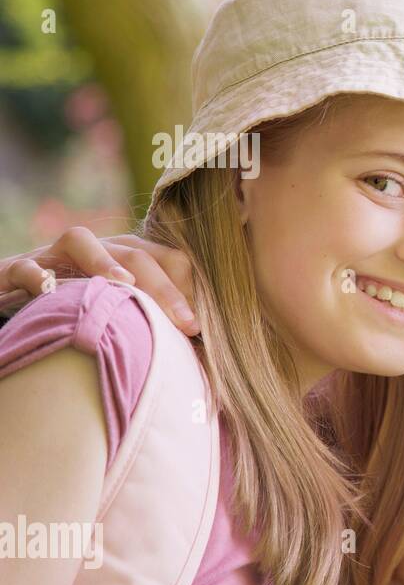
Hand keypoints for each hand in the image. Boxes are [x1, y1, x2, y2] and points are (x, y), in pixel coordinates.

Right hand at [0, 227, 197, 334]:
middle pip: (135, 255)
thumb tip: (202, 343)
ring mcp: (54, 256)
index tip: (202, 324)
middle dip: (165, 288)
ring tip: (127, 287)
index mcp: (125, 258)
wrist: (13, 306)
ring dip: (106, 261)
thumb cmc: (77, 313)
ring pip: (82, 241)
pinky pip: (26, 266)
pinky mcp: (15, 270)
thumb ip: (156, 321)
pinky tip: (50, 289)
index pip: (167, 258)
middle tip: (187, 323)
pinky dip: (37, 275)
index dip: (189, 287)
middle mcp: (94, 250)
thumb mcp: (121, 315)